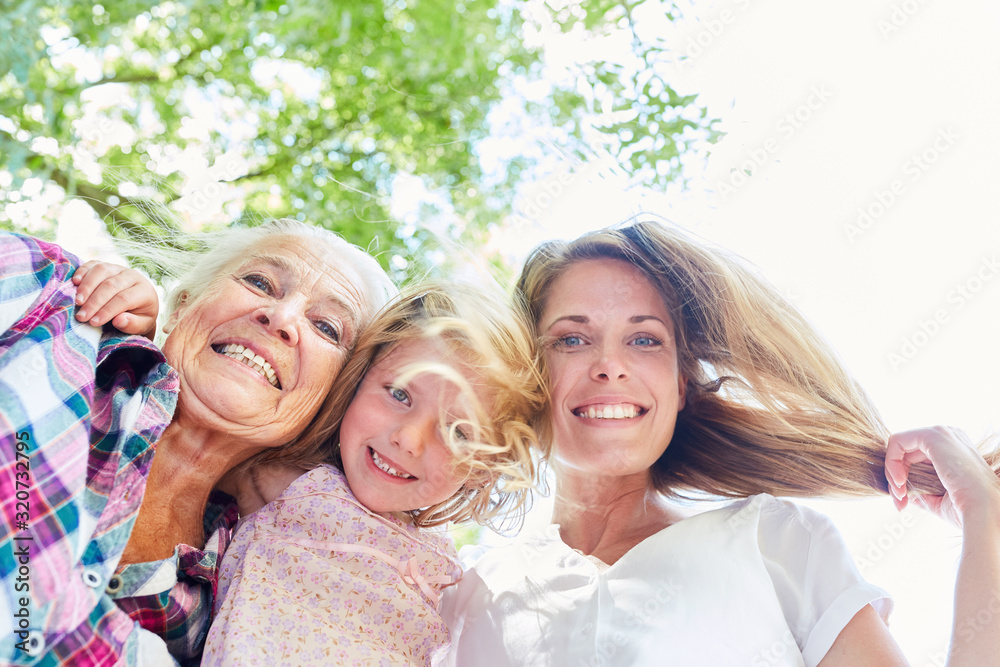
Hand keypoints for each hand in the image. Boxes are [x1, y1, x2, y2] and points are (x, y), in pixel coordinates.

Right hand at [72, 261, 158, 338]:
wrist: (138, 303)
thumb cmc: (138, 317)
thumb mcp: (142, 325)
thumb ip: (133, 324)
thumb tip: (119, 320)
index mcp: (144, 291)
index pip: (124, 299)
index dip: (107, 310)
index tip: (94, 322)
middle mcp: (133, 276)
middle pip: (111, 285)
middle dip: (94, 302)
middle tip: (81, 316)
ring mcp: (119, 268)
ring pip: (101, 271)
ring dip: (87, 287)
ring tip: (77, 302)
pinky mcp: (107, 265)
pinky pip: (93, 264)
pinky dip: (82, 271)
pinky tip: (74, 282)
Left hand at [885, 426, 999, 526]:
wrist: (983, 512)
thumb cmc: (966, 509)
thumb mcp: (938, 499)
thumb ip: (921, 491)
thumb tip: (904, 492)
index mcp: (954, 448)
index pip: (915, 455)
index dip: (902, 476)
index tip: (902, 500)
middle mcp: (950, 436)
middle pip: (905, 450)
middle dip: (894, 476)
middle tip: (898, 500)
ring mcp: (942, 433)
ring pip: (898, 445)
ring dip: (892, 472)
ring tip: (900, 494)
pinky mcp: (933, 436)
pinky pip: (898, 441)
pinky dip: (892, 462)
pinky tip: (900, 481)